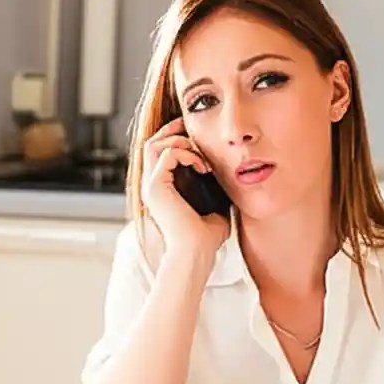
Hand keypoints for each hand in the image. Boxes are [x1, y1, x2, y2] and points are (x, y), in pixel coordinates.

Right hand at [140, 117, 228, 259]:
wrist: (197, 253)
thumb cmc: (206, 238)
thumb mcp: (214, 207)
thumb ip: (215, 190)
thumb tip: (232, 177)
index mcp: (162, 188)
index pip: (159, 153)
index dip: (176, 139)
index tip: (201, 140)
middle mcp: (151, 185)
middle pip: (152, 142)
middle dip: (173, 131)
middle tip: (195, 130)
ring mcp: (150, 185)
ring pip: (154, 144)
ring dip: (180, 142)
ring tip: (201, 157)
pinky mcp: (155, 187)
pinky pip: (167, 154)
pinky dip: (186, 153)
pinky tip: (203, 168)